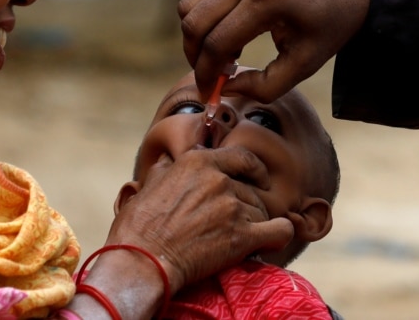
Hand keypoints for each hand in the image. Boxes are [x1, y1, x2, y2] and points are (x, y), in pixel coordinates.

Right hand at [103, 147, 293, 292]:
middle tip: (237, 223)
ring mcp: (232, 206)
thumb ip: (166, 170)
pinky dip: (280, 234)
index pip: (243, 157)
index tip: (258, 180)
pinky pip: (279, 230)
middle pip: (252, 190)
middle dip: (248, 206)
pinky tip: (273, 239)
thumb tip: (167, 162)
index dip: (255, 170)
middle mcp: (219, 180)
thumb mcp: (148, 185)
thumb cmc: (139, 227)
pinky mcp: (242, 236)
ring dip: (256, 224)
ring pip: (263, 211)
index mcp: (198, 162)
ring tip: (240, 238)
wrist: (143, 260)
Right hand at [178, 0, 370, 102]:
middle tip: (212, 79)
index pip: (217, 43)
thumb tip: (226, 88)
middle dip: (195, 57)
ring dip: (196, 37)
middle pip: (193, 23)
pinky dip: (203, 19)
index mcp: (266, 0)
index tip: (210, 95)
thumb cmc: (328, 29)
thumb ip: (263, 87)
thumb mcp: (303, 66)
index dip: (207, 75)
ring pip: (188, 6)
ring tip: (223, 57)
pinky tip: (228, 38)